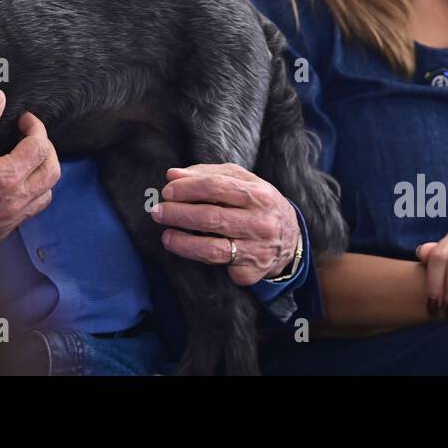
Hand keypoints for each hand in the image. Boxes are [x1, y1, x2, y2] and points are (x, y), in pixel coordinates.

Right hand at [0, 88, 59, 243]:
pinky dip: (33, 194)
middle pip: (52, 171)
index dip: (36, 127)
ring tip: (28, 161)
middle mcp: (15, 201)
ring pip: (46, 194)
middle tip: (32, 137)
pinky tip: (17, 185)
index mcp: (5, 177)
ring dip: (43, 174)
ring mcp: (11, 219)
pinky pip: (32, 211)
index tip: (25, 120)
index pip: (40, 147)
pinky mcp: (4, 231)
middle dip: (47, 149)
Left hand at [153, 163, 298, 284]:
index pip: (217, 187)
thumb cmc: (257, 204)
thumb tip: (172, 175)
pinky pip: (219, 266)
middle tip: (157, 212)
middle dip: (179, 214)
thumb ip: (208, 174)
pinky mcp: (251, 272)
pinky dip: (200, 258)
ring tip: (166, 236)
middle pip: (212, 218)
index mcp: (258, 195)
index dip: (189, 188)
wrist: (289, 239)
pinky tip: (189, 250)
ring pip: (213, 249)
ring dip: (183, 243)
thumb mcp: (241, 182)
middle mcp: (260, 223)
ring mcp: (257, 250)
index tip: (168, 191)